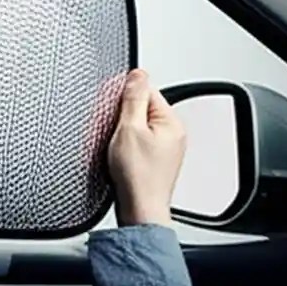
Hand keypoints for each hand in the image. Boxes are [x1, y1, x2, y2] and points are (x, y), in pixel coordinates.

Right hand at [108, 69, 186, 226]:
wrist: (140, 211)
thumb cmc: (138, 177)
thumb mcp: (129, 129)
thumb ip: (133, 99)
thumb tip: (137, 75)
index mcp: (172, 123)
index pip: (147, 91)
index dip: (125, 96)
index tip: (113, 108)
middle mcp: (172, 134)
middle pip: (141, 108)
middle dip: (123, 116)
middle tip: (115, 134)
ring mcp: (164, 148)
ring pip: (136, 126)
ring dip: (122, 133)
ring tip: (117, 150)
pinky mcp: (153, 160)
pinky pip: (136, 141)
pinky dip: (124, 146)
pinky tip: (119, 158)